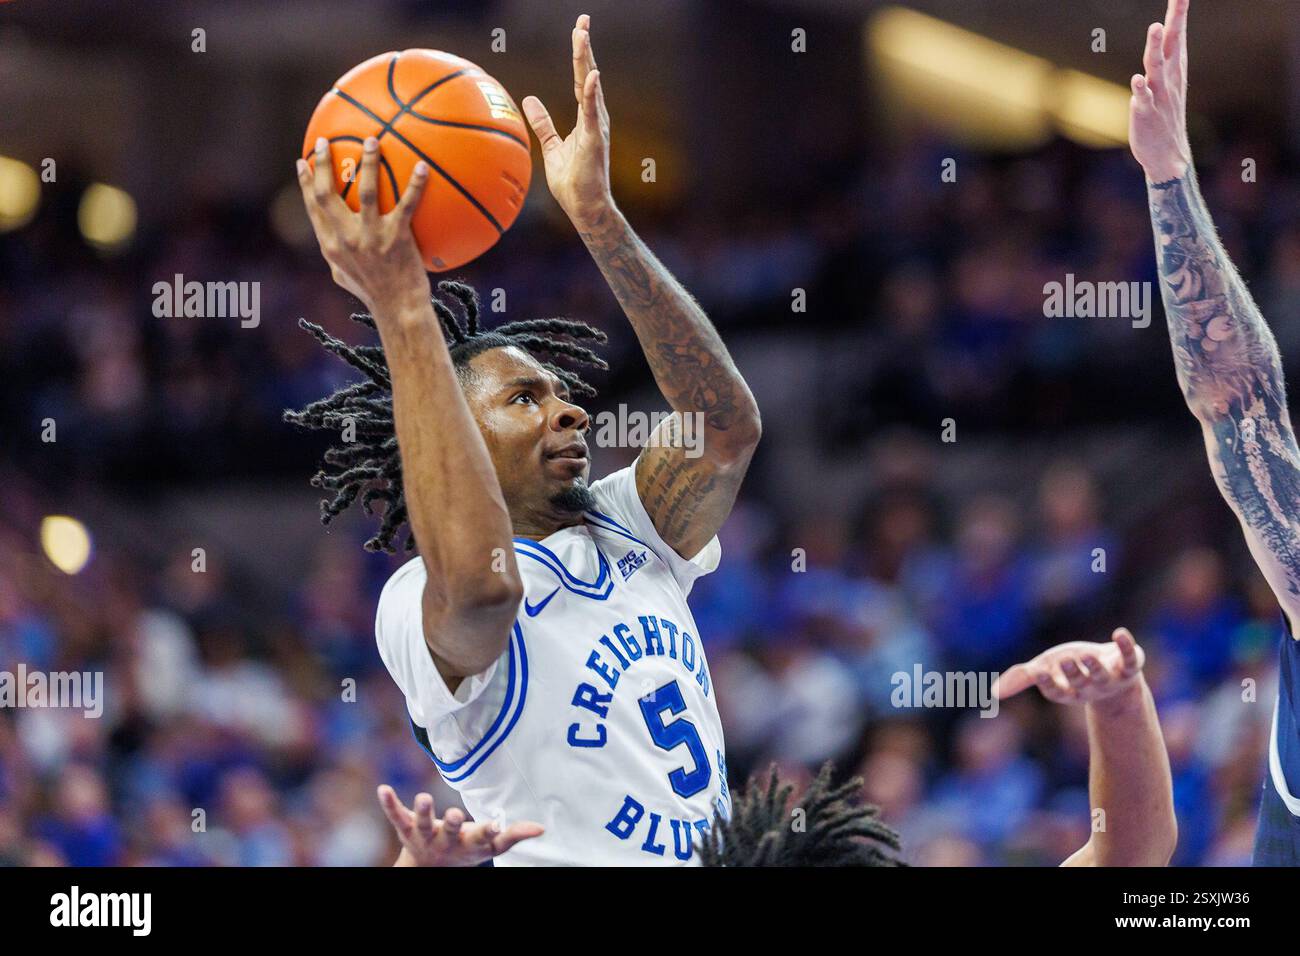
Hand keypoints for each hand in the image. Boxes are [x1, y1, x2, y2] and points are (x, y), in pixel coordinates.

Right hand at [296, 137, 430, 314]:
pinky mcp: (397, 239)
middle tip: (326, 141)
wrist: (398, 310)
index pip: (312, 207)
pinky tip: (422, 167)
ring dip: (367, 162)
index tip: (302, 161)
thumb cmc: (374, 294)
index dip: (305, 182)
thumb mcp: (346, 276)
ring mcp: (371, 238)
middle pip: (327, 193)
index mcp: (331, 246)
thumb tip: (334, 239)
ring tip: (372, 140)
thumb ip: (338, 254)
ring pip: (367, 191)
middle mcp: (346, 239)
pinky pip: (407, 204)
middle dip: (323, 164)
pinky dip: (416, 184)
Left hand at [377, 785, 542, 866]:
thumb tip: (542, 828)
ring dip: (422, 811)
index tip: (496, 826)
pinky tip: (383, 789)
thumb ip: (512, 836)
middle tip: (454, 814)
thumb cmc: (465, 849)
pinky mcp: (405, 827)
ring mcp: (423, 835)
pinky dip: (389, 804)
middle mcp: (445, 841)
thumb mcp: (488, 846)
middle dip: (451, 823)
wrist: (429, 868)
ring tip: (423, 797)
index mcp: (468, 845)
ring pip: (421, 824)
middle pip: (449, 832)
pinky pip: (396, 815)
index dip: (488, 832)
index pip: (481, 838)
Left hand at [521, 14, 612, 227]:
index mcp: (586, 117)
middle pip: (588, 74)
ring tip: (582, 34)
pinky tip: (591, 74)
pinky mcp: (594, 141)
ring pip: (590, 86)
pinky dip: (591, 92)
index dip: (579, 54)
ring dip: (586, 60)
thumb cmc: (573, 182)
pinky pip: (591, 112)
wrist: (585, 208)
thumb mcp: (552, 147)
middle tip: (582, 20)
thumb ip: (543, 123)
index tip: (579, 29)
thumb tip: (530, 99)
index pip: (581, 79)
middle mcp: (595, 117)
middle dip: (585, 46)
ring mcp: (596, 127)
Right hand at [992, 627, 1146, 705]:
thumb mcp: (1045, 670)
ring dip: (1095, 665)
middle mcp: (1089, 688)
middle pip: (1080, 684)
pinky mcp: (1130, 668)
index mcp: (1067, 691)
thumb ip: (1021, 679)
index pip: (1056, 691)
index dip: (1048, 683)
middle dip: (1073, 673)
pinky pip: (1131, 660)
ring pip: (1102, 675)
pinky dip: (1127, 647)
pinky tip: (1119, 633)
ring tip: (1088, 654)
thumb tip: (992, 694)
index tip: (1038, 671)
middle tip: (1066, 661)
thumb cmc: (1073, 669)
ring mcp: (1110, 679)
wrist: (1112, 670)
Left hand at [1128, 0, 1192, 182]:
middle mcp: (1168, 79)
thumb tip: (1162, 31)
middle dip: (1174, 21)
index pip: (1177, 36)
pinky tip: (1136, 80)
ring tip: (1154, 28)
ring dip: (1155, 48)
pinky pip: (1143, 100)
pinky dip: (1140, 90)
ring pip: (1156, 68)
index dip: (1179, 14)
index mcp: (1174, 69)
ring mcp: (1158, 96)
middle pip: (1171, 45)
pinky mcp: (1146, 115)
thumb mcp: (1168, 82)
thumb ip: (1164, 57)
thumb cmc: (1165, 115)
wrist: (1167, 155)